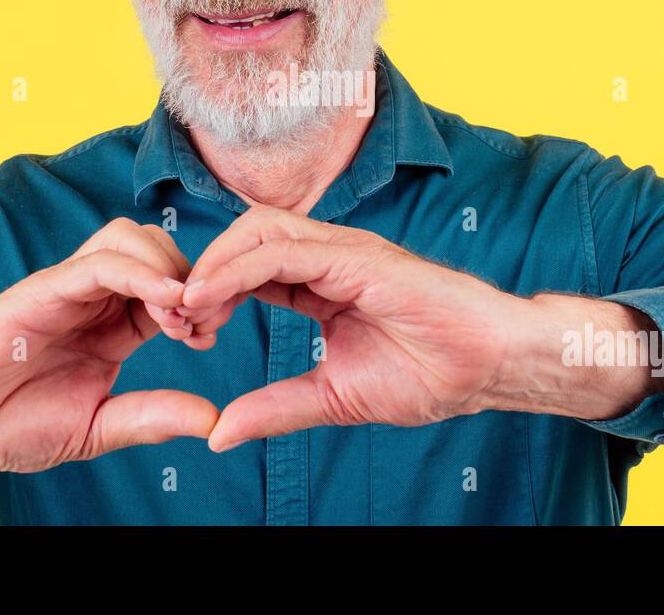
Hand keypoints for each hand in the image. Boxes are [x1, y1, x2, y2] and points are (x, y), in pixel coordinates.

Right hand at [0, 218, 219, 480]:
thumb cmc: (10, 424)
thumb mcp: (96, 427)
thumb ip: (150, 418)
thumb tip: (213, 421)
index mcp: (111, 325)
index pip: (169, 287)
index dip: (199, 304)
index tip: (210, 336)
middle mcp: (93, 298)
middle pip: (158, 250)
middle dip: (191, 278)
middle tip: (200, 323)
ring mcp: (66, 289)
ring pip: (132, 240)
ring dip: (168, 268)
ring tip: (181, 316)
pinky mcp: (41, 290)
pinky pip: (99, 263)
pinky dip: (140, 272)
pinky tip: (165, 301)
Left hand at [179, 207, 662, 451]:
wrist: (487, 366)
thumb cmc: (428, 374)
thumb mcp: (332, 398)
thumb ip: (276, 408)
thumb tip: (219, 433)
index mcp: (321, 281)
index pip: (249, 267)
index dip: (211, 292)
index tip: (184, 332)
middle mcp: (329, 254)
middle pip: (245, 236)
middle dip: (204, 270)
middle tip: (176, 319)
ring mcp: (344, 249)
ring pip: (258, 230)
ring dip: (213, 264)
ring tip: (187, 308)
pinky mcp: (358, 255)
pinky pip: (284, 249)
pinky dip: (239, 268)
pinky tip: (213, 299)